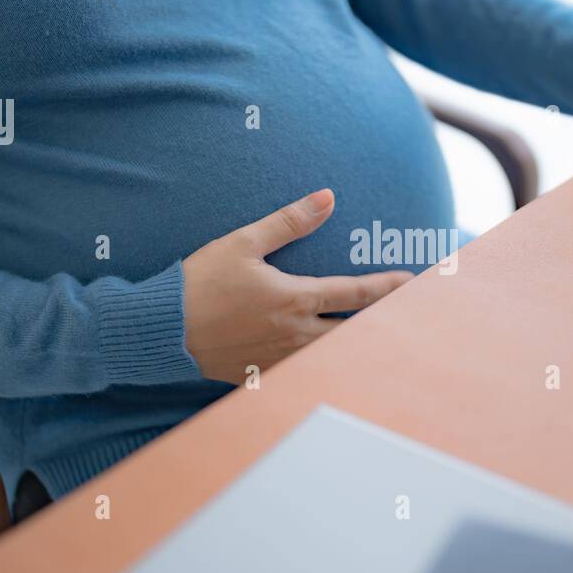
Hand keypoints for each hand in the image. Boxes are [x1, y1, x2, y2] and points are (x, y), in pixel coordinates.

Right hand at [180, 189, 412, 383]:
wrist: (161, 329)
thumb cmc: (199, 282)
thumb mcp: (243, 242)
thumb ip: (289, 221)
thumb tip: (327, 198)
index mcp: (296, 299)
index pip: (356, 294)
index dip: (388, 287)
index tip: (411, 283)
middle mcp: (296, 333)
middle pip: (354, 332)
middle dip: (382, 324)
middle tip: (409, 318)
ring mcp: (281, 359)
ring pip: (332, 356)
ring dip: (356, 347)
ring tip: (379, 341)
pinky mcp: (261, 374)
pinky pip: (303, 374)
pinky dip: (322, 368)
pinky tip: (331, 367)